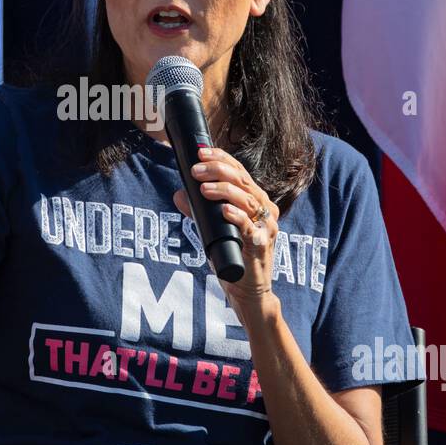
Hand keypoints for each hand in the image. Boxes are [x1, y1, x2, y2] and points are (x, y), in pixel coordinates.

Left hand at [171, 146, 281, 319]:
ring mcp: (266, 228)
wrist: (248, 291)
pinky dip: (237, 217)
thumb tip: (179, 193)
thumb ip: (199, 211)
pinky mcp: (262, 246)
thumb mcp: (213, 229)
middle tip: (195, 170)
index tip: (200, 153)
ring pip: (248, 200)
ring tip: (204, 188)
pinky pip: (251, 228)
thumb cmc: (233, 256)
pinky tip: (224, 210)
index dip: (221, 159)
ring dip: (224, 191)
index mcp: (256, 201)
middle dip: (218, 171)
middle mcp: (266, 210)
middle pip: (244, 181)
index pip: (240, 172)